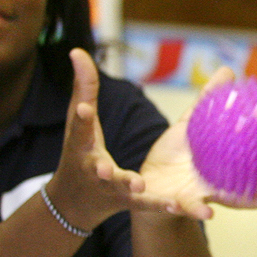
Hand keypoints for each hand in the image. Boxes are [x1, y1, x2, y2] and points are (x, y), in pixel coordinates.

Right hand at [45, 48, 148, 230]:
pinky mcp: (133, 202)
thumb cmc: (78, 151)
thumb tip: (76, 50)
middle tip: (104, 167)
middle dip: (101, 167)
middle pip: (98, 167)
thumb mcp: (79, 121)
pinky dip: (164, 205)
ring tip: (138, 183)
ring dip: (130, 185)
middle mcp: (95, 170)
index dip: (81, 117)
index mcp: (82, 146)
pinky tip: (180, 205)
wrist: (76, 202)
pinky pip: (151, 204)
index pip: (80, 129)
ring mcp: (113, 189)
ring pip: (124, 189)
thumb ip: (84, 87)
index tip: (83, 106)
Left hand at [137, 66, 256, 215]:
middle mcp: (226, 188)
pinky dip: (197, 210)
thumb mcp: (190, 124)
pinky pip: (189, 208)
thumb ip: (208, 102)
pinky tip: (207, 213)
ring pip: (233, 205)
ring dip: (254, 206)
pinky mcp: (178, 205)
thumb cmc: (172, 155)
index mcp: (234, 169)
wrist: (141, 182)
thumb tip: (228, 71)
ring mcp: (205, 198)